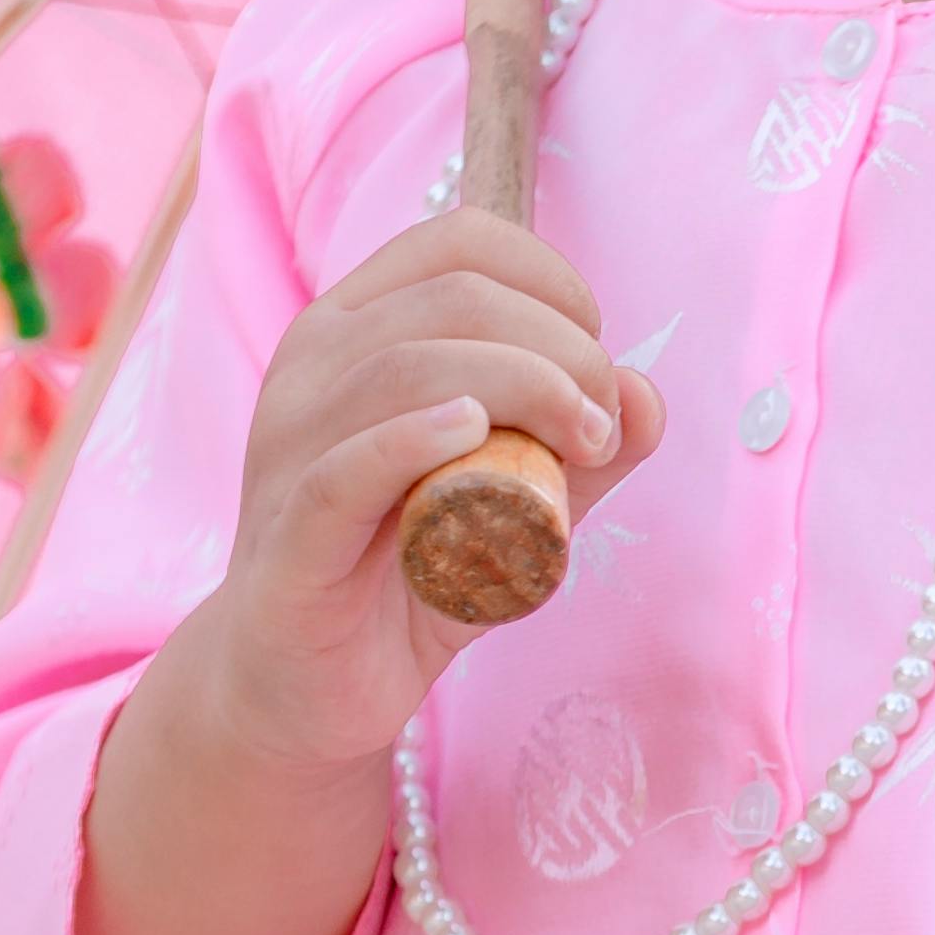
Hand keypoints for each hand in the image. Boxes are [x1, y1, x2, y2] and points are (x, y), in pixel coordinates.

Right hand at [214, 211, 665, 760]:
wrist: (305, 692)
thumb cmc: (409, 576)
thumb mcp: (517, 499)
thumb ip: (582, 448)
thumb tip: (645, 395)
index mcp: (355, 329)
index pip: (457, 243)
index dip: (550, 283)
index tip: (597, 358)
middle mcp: (310, 365)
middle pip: (455, 300)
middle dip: (562, 350)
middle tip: (602, 430)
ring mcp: (288, 446)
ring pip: (408, 366)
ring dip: (527, 389)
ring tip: (581, 448)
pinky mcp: (290, 537)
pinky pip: (348, 467)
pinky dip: (416, 437)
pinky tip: (474, 434)